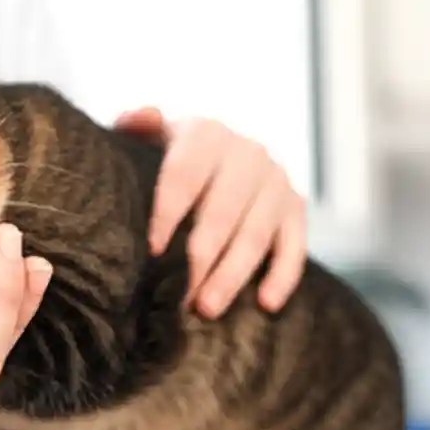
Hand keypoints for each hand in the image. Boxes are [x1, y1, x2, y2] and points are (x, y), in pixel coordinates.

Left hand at [115, 107, 306, 317]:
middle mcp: (247, 153)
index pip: (184, 174)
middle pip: (222, 212)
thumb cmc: (171, 154)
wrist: (222, 152)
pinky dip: (282, 276)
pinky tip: (265, 304)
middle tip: (180, 295)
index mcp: (205, 134)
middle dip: (200, 257)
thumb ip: (138, 127)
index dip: (168, 212)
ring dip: (233, 275)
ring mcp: (276, 181)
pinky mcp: (297, 207)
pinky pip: (295, 245)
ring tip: (207, 309)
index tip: (153, 250)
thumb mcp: (152, 135)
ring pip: (256, 235)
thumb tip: (132, 120)